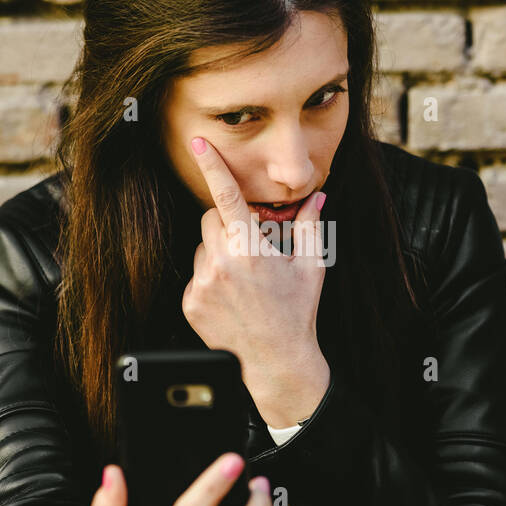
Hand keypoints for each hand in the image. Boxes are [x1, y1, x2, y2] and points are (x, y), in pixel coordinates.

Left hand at [181, 136, 330, 426]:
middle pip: (211, 218)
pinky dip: (211, 276)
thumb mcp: (311, 267)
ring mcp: (201, 285)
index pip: (227, 198)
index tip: (198, 142)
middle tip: (251, 244)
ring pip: (203, 246)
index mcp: (251, 251)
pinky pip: (196, 273)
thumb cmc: (297, 313)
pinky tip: (232, 296)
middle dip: (229, 222)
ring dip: (219, 250)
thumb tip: (316, 196)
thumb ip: (310, 226)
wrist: (276, 363)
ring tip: (244, 279)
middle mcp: (221, 265)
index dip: (213, 166)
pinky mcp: (190, 302)